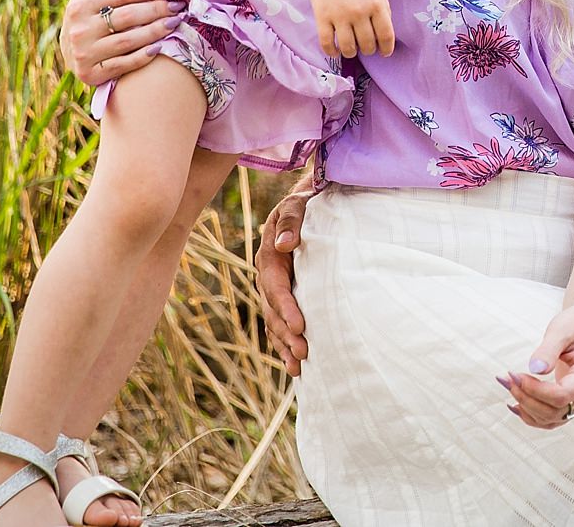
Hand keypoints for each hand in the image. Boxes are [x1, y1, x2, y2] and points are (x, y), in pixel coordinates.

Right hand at [61, 0, 183, 85]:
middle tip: (178, 5)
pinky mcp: (91, 74)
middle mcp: (79, 30)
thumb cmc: (87, 14)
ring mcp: (85, 54)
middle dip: (158, 9)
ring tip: (175, 22)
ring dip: (157, 31)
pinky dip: (144, 56)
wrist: (70, 53)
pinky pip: (124, 64)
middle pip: (128, 16)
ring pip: (129, 41)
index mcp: (79, 5)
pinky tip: (159, 47)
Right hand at [254, 184, 315, 372]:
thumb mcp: (297, 205)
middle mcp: (267, 278)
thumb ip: (291, 220)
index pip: (276, 287)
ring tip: (298, 367)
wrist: (306, 209)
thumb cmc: (305, 206)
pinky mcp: (282, 299)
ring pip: (274, 323)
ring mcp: (273, 291)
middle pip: (273, 311)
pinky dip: (284, 345)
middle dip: (287, 334)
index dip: (286, 307)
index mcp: (268, 257)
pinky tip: (295, 366)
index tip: (300, 326)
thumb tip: (284, 243)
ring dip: (284, 346)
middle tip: (304, 353)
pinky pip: (279, 325)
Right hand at [310, 0, 395, 57]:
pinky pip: (327, 43)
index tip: (385, 52)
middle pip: (367, 44)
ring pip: (348, 48)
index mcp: (376, 5)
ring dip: (351, 53)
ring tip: (351, 49)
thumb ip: (384, 8)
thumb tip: (385, 32)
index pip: (386, 36)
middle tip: (366, 47)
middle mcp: (359, 12)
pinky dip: (332, 52)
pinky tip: (335, 51)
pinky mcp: (322, 17)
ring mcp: (340, 16)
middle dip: (369, 50)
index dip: (387, 48)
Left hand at [501, 304, 573, 429]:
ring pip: (551, 420)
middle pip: (555, 411)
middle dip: (526, 398)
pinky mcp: (573, 406)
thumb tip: (534, 369)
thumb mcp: (561, 330)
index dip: (536, 390)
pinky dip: (531, 414)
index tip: (515, 375)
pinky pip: (550, 420)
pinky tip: (515, 403)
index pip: (562, 396)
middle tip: (507, 378)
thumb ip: (548, 350)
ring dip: (526, 407)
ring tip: (508, 385)